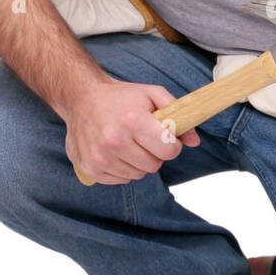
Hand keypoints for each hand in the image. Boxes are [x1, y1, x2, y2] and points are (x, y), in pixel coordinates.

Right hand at [64, 79, 200, 184]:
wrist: (81, 98)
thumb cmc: (121, 97)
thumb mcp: (152, 94)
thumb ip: (177, 115)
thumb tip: (194, 141)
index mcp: (133, 121)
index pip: (168, 151)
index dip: (172, 145)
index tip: (166, 137)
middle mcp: (114, 140)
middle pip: (153, 165)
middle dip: (154, 153)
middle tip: (143, 138)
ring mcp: (100, 156)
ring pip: (137, 175)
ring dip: (137, 162)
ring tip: (127, 142)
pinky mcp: (90, 168)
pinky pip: (120, 180)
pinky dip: (122, 169)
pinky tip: (114, 151)